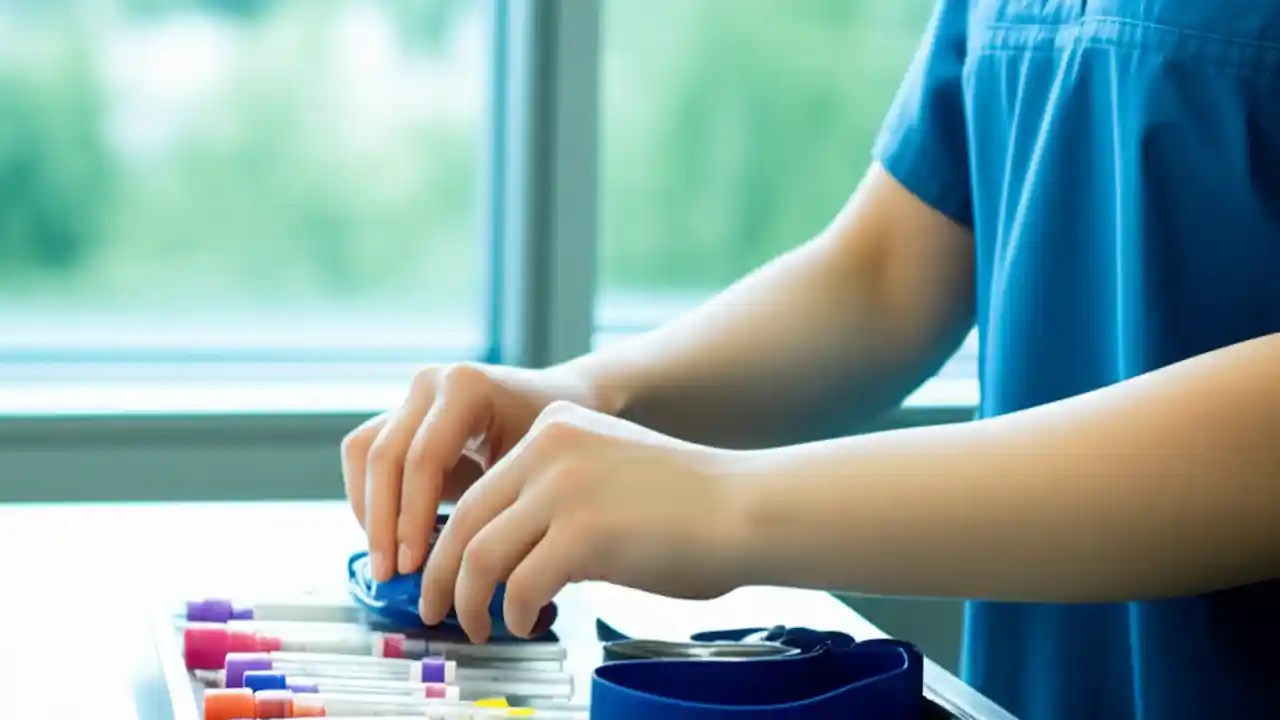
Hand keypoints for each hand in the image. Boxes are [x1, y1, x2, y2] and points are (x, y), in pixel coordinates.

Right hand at [341, 363, 601, 580]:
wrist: (557, 403)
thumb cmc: (554, 442)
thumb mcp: (532, 473)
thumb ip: (492, 510)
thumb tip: (460, 572)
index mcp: (467, 388)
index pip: (423, 460)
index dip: (412, 518)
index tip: (413, 566)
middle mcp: (432, 382)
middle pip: (384, 455)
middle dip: (382, 522)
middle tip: (390, 575)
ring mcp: (413, 394)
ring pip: (364, 451)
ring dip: (368, 510)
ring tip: (386, 562)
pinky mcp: (402, 412)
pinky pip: (368, 453)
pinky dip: (371, 497)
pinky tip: (390, 538)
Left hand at [418, 401, 745, 642]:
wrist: (748, 508)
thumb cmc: (691, 507)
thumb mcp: (608, 472)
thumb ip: (558, 497)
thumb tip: (510, 554)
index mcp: (555, 428)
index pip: (479, 489)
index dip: (451, 541)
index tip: (445, 573)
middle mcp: (550, 448)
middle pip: (466, 521)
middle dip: (442, 574)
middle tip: (438, 609)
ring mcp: (564, 489)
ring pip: (479, 555)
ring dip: (469, 601)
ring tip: (478, 627)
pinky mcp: (582, 533)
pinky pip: (519, 584)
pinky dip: (513, 613)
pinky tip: (526, 622)